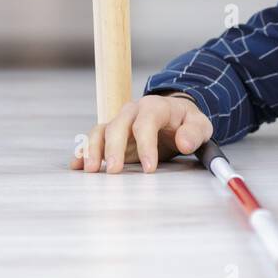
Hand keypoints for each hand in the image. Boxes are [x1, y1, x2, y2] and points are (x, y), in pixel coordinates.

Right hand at [70, 93, 212, 173]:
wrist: (175, 116)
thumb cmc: (186, 122)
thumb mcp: (199, 125)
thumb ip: (194, 133)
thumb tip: (184, 143)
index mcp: (155, 107)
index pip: (146, 123)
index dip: (146, 145)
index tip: (149, 168)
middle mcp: (132, 111)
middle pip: (117, 126)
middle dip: (114, 148)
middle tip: (114, 171)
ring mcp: (119, 122)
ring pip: (100, 131)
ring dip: (93, 149)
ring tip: (91, 170)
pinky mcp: (111, 134)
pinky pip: (93, 139)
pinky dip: (84, 151)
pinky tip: (77, 165)